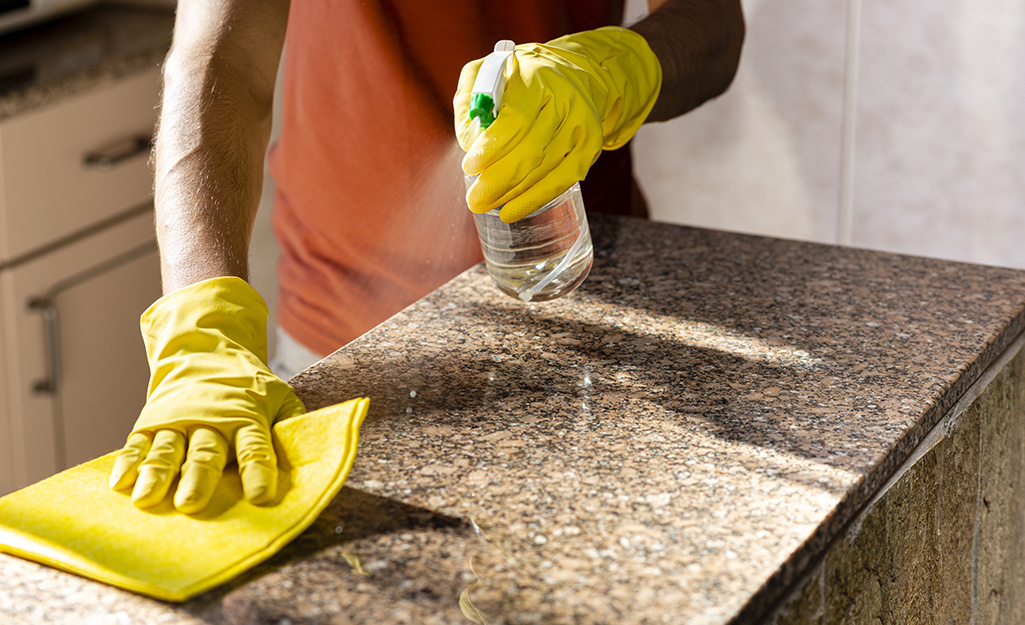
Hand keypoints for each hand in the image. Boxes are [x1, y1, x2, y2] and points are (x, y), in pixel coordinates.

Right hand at [109, 277, 304, 513]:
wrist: (205, 349)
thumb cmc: (249, 385)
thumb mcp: (278, 395)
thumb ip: (292, 423)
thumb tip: (309, 451)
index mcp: (246, 415)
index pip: (255, 446)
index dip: (258, 471)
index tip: (260, 497)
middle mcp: (211, 419)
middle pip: (206, 452)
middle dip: (199, 478)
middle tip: (191, 503)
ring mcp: (178, 420)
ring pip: (168, 450)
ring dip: (157, 474)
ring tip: (147, 499)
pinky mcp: (151, 422)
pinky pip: (138, 444)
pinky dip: (128, 462)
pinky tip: (119, 483)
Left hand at [454, 26, 661, 222]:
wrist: (575, 73)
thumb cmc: (521, 76)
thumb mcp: (488, 71)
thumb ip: (470, 99)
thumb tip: (469, 140)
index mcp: (536, 78)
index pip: (515, 119)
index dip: (492, 147)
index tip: (470, 166)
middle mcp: (564, 101)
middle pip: (531, 150)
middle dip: (499, 179)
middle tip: (475, 198)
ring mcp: (581, 125)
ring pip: (545, 169)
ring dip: (513, 192)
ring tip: (486, 203)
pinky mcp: (591, 146)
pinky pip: (563, 179)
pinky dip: (536, 198)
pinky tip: (512, 210)